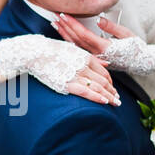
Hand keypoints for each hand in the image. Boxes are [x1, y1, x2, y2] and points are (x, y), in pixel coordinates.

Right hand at [0, 34, 118, 104]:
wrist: (35, 53)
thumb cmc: (52, 51)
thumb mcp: (74, 51)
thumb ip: (91, 59)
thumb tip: (106, 65)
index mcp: (86, 57)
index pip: (104, 72)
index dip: (111, 82)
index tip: (114, 89)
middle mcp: (83, 66)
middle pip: (104, 81)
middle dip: (113, 91)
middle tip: (118, 100)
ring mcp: (76, 75)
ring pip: (98, 87)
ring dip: (109, 96)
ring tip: (115, 103)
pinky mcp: (67, 83)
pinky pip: (86, 92)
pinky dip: (97, 97)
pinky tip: (105, 102)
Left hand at [53, 13, 132, 55]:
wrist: (142, 63)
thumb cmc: (136, 48)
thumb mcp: (127, 34)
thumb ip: (112, 27)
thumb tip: (99, 19)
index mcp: (105, 47)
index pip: (83, 34)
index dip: (72, 24)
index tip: (63, 15)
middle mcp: (98, 54)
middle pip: (76, 40)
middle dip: (64, 27)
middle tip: (54, 15)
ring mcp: (96, 58)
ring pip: (76, 45)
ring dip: (65, 34)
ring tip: (55, 24)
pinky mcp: (96, 59)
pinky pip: (80, 50)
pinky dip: (71, 41)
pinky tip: (65, 35)